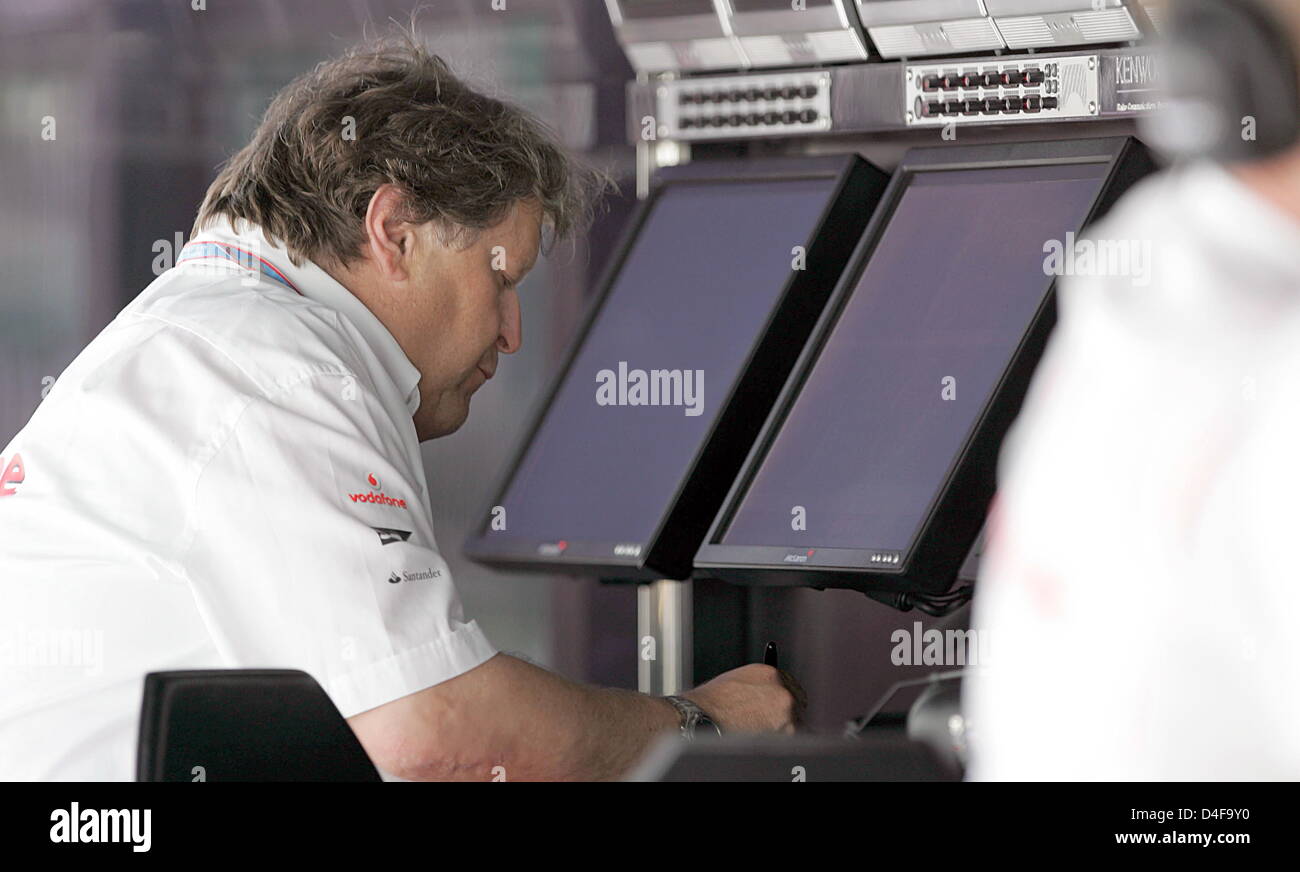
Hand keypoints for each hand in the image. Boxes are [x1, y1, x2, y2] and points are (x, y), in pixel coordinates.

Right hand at [682, 663, 806, 734]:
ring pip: (795, 723)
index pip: (790, 685)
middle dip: (787, 714)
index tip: (783, 706)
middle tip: (771, 724)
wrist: (701, 719)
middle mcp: (781, 689)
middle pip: (796, 704)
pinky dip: (781, 742)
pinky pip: (792, 739)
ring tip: (759, 733)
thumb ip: (757, 686)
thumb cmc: (710, 704)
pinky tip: (762, 741)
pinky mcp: (787, 731)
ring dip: (784, 730)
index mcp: (768, 673)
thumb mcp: (736, 683)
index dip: (784, 699)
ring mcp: (786, 711)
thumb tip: (765, 697)